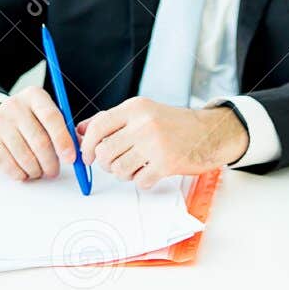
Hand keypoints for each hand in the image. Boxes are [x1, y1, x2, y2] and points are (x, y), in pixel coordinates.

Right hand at [0, 86, 74, 180]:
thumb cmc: (32, 121)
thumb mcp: (48, 116)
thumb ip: (66, 130)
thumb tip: (83, 147)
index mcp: (35, 96)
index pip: (52, 118)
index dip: (63, 140)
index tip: (71, 158)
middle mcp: (15, 105)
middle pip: (39, 141)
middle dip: (51, 163)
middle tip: (54, 171)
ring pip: (25, 157)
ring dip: (37, 171)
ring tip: (40, 171)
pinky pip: (10, 166)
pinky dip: (22, 174)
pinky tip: (26, 171)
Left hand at [79, 97, 247, 187]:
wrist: (210, 133)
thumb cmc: (173, 124)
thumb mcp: (141, 112)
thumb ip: (110, 120)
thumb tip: (79, 131)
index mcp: (135, 108)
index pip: (98, 126)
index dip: (86, 145)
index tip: (86, 155)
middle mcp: (144, 124)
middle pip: (104, 152)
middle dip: (105, 163)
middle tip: (115, 163)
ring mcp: (155, 144)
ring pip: (118, 169)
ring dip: (124, 173)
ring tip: (136, 166)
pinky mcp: (167, 164)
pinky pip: (139, 181)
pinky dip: (142, 181)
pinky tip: (151, 172)